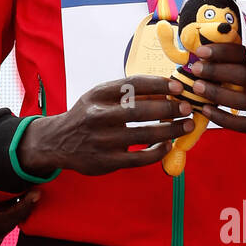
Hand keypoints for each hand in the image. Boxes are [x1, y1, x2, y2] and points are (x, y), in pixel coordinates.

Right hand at [16, 76, 193, 176]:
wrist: (57, 142)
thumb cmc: (86, 115)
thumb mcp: (98, 97)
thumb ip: (125, 93)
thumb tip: (164, 89)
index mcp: (98, 95)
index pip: (133, 85)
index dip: (159, 85)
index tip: (177, 87)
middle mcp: (99, 116)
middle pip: (142, 110)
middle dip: (169, 108)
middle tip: (187, 108)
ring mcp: (103, 140)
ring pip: (145, 134)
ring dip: (171, 129)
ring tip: (187, 125)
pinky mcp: (107, 161)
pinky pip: (140, 157)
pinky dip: (158, 151)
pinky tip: (168, 145)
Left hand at [168, 44, 245, 148]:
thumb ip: (244, 62)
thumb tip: (206, 54)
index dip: (223, 52)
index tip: (202, 51)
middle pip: (244, 75)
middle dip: (217, 70)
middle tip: (196, 68)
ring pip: (241, 100)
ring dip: (216, 93)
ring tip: (197, 87)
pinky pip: (239, 123)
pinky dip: (220, 116)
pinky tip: (205, 110)